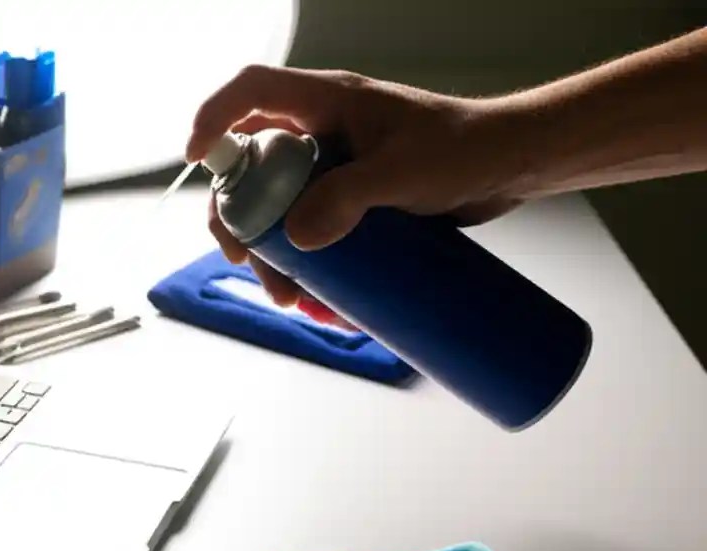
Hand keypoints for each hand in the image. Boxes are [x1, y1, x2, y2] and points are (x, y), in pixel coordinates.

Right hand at [188, 65, 525, 320]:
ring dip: (273, 255)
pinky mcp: (351, 199)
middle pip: (251, 165)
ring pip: (278, 207)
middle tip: (247, 259)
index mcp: (327, 102)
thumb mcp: (405, 172)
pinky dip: (308, 266)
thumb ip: (351, 198)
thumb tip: (298, 238)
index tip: (195, 159)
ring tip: (293, 298)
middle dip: (241, 219)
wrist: (511, 165)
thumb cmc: (467, 148)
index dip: (213, 119)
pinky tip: (322, 300)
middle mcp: (321, 131)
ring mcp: (335, 167)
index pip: (251, 94)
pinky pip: (312, 230)